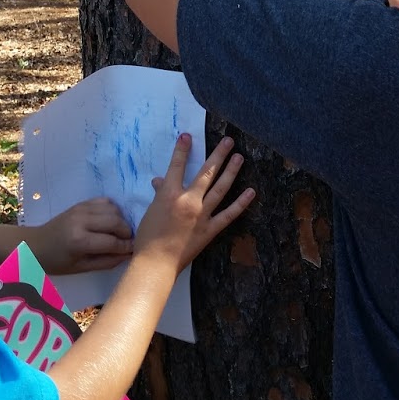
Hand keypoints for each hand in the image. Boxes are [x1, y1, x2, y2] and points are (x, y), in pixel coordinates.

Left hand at [31, 198, 134, 274]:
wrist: (36, 244)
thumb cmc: (57, 261)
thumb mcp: (81, 268)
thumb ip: (106, 262)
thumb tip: (129, 255)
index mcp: (79, 241)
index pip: (112, 242)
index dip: (127, 247)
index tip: (135, 250)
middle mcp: (82, 221)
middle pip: (116, 222)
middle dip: (127, 232)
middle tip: (129, 241)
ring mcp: (81, 209)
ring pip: (114, 210)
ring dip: (121, 221)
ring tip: (119, 232)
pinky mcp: (82, 203)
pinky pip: (106, 201)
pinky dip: (113, 210)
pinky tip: (110, 221)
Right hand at [134, 134, 255, 272]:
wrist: (155, 263)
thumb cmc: (147, 238)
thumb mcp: (151, 211)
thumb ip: (160, 194)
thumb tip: (160, 181)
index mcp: (169, 195)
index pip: (177, 166)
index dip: (182, 150)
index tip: (187, 135)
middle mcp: (188, 201)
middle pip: (206, 173)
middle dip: (218, 155)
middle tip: (229, 141)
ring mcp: (202, 215)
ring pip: (220, 188)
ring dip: (231, 171)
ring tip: (239, 157)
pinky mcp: (210, 229)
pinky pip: (228, 214)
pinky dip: (240, 203)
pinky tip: (251, 192)